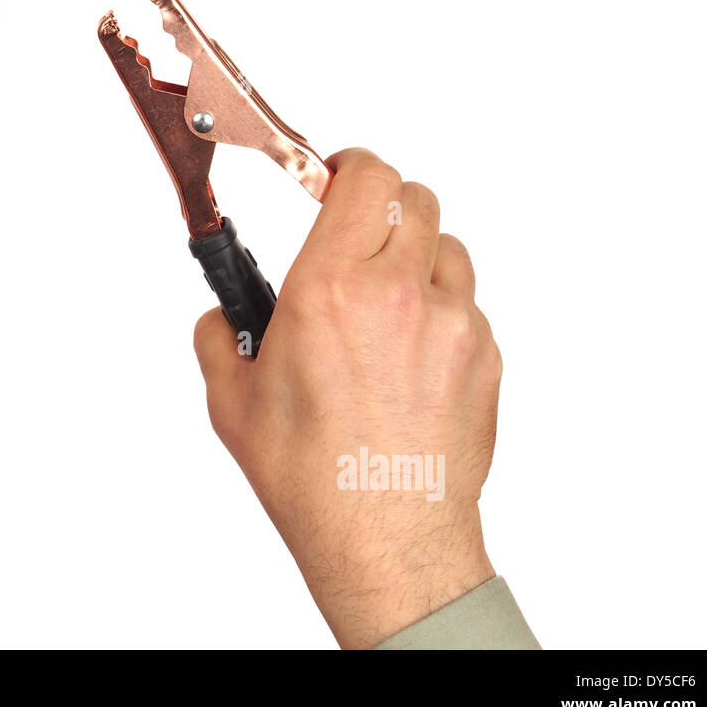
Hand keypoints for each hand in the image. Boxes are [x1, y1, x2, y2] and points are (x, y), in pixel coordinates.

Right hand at [194, 148, 500, 647]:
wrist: (386, 540)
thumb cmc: (312, 478)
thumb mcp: (233, 401)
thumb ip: (221, 337)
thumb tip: (222, 317)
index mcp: (328, 289)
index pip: (364, 177)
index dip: (347, 166)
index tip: (333, 175)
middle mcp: (398, 292)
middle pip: (413, 197)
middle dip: (381, 206)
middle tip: (356, 235)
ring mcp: (453, 322)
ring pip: (447, 247)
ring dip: (416, 256)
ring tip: (385, 303)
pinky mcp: (486, 355)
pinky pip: (467, 304)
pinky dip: (439, 310)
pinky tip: (409, 357)